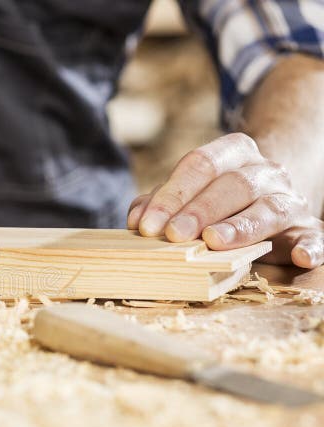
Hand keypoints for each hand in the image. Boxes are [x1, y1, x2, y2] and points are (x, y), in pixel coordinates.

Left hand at [127, 133, 323, 267]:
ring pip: (269, 208)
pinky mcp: (306, 230)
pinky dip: (311, 248)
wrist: (268, 199)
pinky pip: (314, 238)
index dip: (172, 193)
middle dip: (199, 210)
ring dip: (241, 226)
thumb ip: (160, 202)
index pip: (201, 164)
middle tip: (174, 235)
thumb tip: (136, 219)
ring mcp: (289, 199)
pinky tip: (300, 258)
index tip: (148, 224)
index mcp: (234, 153)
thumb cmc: (215, 198)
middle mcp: (265, 172)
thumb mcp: (186, 193)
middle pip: (233, 185)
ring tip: (214, 241)